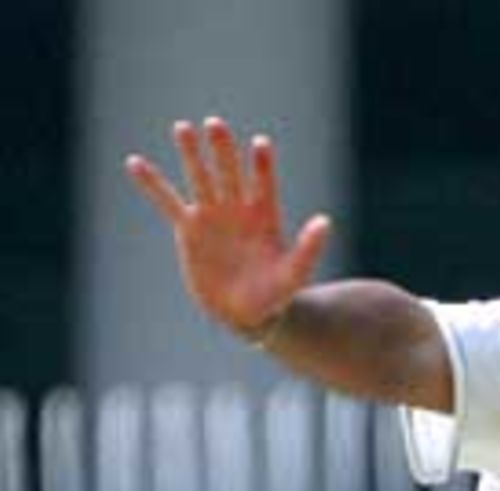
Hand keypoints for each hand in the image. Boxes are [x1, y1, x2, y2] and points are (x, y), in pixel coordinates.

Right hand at [125, 117, 331, 338]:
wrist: (247, 314)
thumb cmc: (275, 294)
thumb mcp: (294, 274)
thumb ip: (308, 247)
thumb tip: (325, 221)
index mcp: (264, 214)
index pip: (263, 182)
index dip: (262, 165)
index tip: (260, 145)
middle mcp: (237, 208)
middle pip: (229, 171)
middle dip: (223, 150)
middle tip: (215, 125)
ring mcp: (211, 216)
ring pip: (199, 177)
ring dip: (191, 154)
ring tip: (183, 128)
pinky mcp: (189, 229)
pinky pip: (167, 201)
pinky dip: (151, 183)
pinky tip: (134, 162)